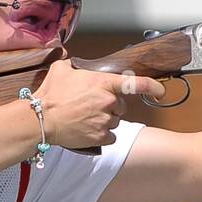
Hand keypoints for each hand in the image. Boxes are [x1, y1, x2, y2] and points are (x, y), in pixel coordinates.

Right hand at [33, 60, 164, 148]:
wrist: (40, 119)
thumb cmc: (50, 94)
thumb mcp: (62, 69)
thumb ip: (75, 65)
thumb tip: (75, 64)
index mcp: (104, 83)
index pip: (136, 84)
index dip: (153, 87)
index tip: (160, 92)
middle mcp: (109, 102)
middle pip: (121, 106)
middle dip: (111, 106)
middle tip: (91, 106)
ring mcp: (106, 121)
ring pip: (115, 122)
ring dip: (105, 120)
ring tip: (85, 118)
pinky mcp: (101, 137)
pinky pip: (110, 137)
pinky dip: (102, 135)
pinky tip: (88, 130)